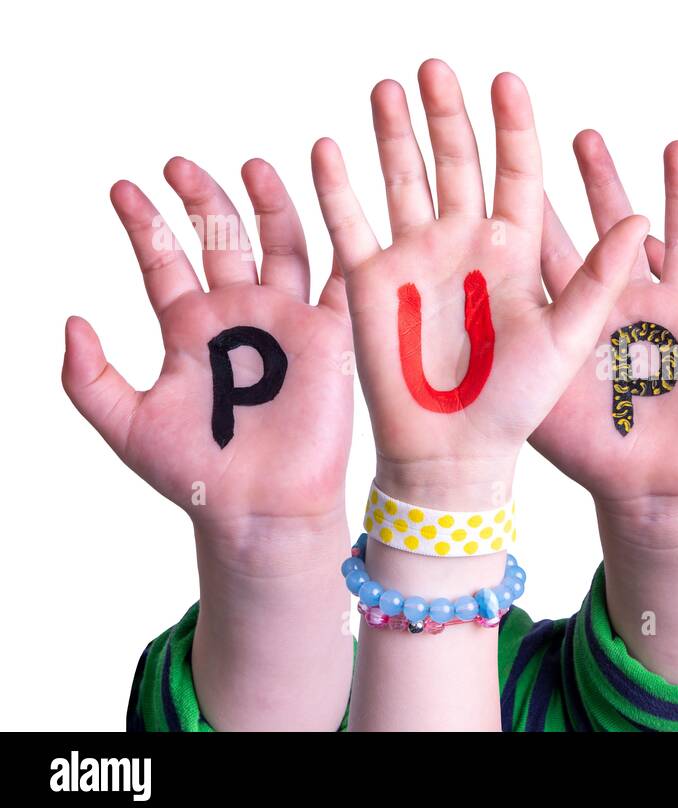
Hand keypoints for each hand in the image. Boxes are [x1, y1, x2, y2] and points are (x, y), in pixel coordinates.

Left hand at [62, 157, 354, 728]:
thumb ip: (88, 376)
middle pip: (222, 239)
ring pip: (281, 245)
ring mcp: (287, 322)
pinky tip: (333, 199)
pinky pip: (339, 279)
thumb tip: (71, 321)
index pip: (165, 260)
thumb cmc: (197, 475)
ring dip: (268, 204)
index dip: (144, 224)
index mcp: (190, 329)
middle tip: (178, 163)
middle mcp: (239, 316)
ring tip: (251, 165)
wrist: (260, 509)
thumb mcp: (126, 424)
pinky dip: (341, 239)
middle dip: (202, 199)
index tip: (121, 188)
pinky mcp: (330, 337)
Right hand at [310, 61, 647, 507]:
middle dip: (446, 114)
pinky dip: (336, 187)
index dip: (511, 126)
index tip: (506, 80)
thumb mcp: (569, 338)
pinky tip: (329, 146)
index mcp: (514, 251)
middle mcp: (464, 244)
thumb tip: (641, 216)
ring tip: (388, 87)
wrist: (454, 453)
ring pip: (403, 179)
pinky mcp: (369, 282)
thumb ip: (600, 278)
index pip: (515, 171)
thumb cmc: (517, 404)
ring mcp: (415, 259)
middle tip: (437, 67)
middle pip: (456, 162)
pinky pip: (349, 223)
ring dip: (394, 134)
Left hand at [531, 132, 677, 500]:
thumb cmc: (591, 449)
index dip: (539, 206)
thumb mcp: (544, 391)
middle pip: (614, 229)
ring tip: (676, 146)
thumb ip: (521, 341)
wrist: (650, 488)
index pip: (556, 249)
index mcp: (582, 315)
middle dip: (602, 184)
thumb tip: (473, 298)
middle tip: (583, 137)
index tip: (514, 158)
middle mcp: (629, 303)